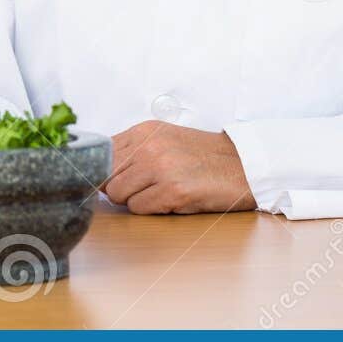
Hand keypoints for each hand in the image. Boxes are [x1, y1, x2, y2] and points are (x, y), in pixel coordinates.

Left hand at [101, 121, 255, 214]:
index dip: (103, 171)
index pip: (101, 153)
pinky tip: (170, 200)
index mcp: (144, 131)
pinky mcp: (173, 191)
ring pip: (118, 195)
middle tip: (142, 189)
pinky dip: (150, 210)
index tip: (110, 180)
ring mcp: (160, 168)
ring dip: (134, 200)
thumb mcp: (164, 140)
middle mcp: (148, 146)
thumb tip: (100, 171)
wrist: (242, 166)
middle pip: (106, 177)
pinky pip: (139, 208)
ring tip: (158, 193)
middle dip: (119, 188)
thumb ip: (133, 150)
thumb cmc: (202, 156)